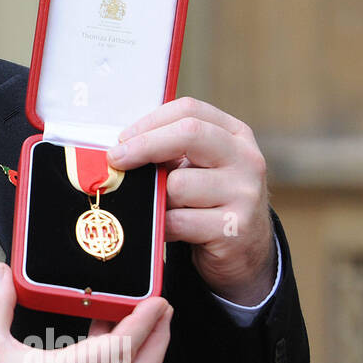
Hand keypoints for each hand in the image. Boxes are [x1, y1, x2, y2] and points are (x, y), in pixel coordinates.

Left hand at [107, 96, 275, 304]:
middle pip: (189, 133)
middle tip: (116, 158)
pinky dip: (162, 225)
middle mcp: (246, 159)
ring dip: (157, 197)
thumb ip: (170, 152)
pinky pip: (178, 220)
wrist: (246, 251)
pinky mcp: (235, 228)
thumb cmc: (209, 203)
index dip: (150, 121)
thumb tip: (120, 148)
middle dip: (144, 145)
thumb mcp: (198, 168)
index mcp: (235, 135)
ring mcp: (245, 193)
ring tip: (162, 207)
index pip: (189, 110)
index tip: (123, 138)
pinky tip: (166, 229)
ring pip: (178, 183)